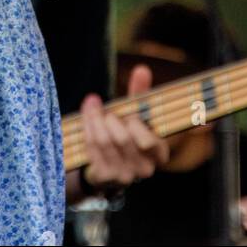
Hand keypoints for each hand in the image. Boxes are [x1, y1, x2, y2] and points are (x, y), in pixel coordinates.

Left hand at [79, 65, 169, 191]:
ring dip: (95, 119)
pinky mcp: (105, 177)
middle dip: (110, 118)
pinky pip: (92, 149)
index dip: (136, 125)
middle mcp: (144, 169)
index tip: (130, 114)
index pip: (149, 142)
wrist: (110, 161)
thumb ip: (140, 93)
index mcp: (159, 153)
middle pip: (123, 139)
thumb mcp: (137, 113)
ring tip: (93, 106)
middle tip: (106, 110)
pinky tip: (88, 120)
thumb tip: (142, 69)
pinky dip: (87, 130)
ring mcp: (124, 176)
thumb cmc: (128, 131)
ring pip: (104, 142)